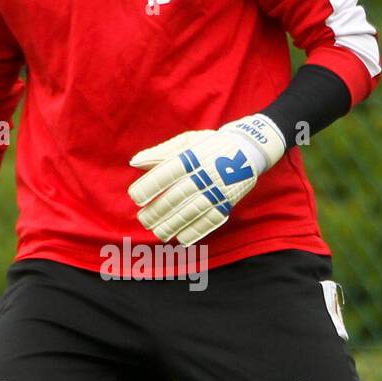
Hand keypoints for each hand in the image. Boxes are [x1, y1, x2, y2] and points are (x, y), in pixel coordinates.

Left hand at [127, 113, 285, 244]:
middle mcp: (204, 175)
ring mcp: (217, 191)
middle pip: (176, 197)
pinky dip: (195, 231)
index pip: (166, 174)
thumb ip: (159, 153)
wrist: (247, 149)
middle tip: (143, 219)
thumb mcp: (186, 142)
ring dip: (173, 225)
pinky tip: (180, 238)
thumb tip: (134, 163)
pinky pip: (210, 220)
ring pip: (191, 212)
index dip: (149, 187)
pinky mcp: (227, 202)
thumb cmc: (209, 145)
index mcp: (191, 158)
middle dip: (157, 211)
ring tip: (158, 232)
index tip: (136, 198)